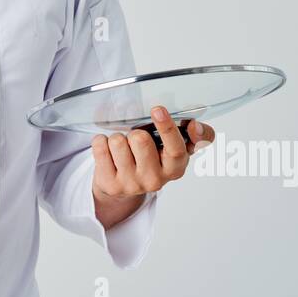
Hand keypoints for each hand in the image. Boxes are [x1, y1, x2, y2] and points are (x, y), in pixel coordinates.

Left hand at [91, 106, 214, 226]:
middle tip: (136, 140)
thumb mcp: (175, 149)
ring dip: (118, 138)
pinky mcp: (110, 184)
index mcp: (175, 168)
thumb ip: (194, 136)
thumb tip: (196, 126)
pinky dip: (102, 142)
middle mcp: (155, 180)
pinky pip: (100, 147)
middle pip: (140, 139)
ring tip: (122, 147)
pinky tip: (108, 151)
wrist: (124, 187)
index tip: (158, 109)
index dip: (167, 128)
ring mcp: (131, 184)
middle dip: (135, 132)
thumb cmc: (152, 160)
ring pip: (118, 141)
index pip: (175, 148)